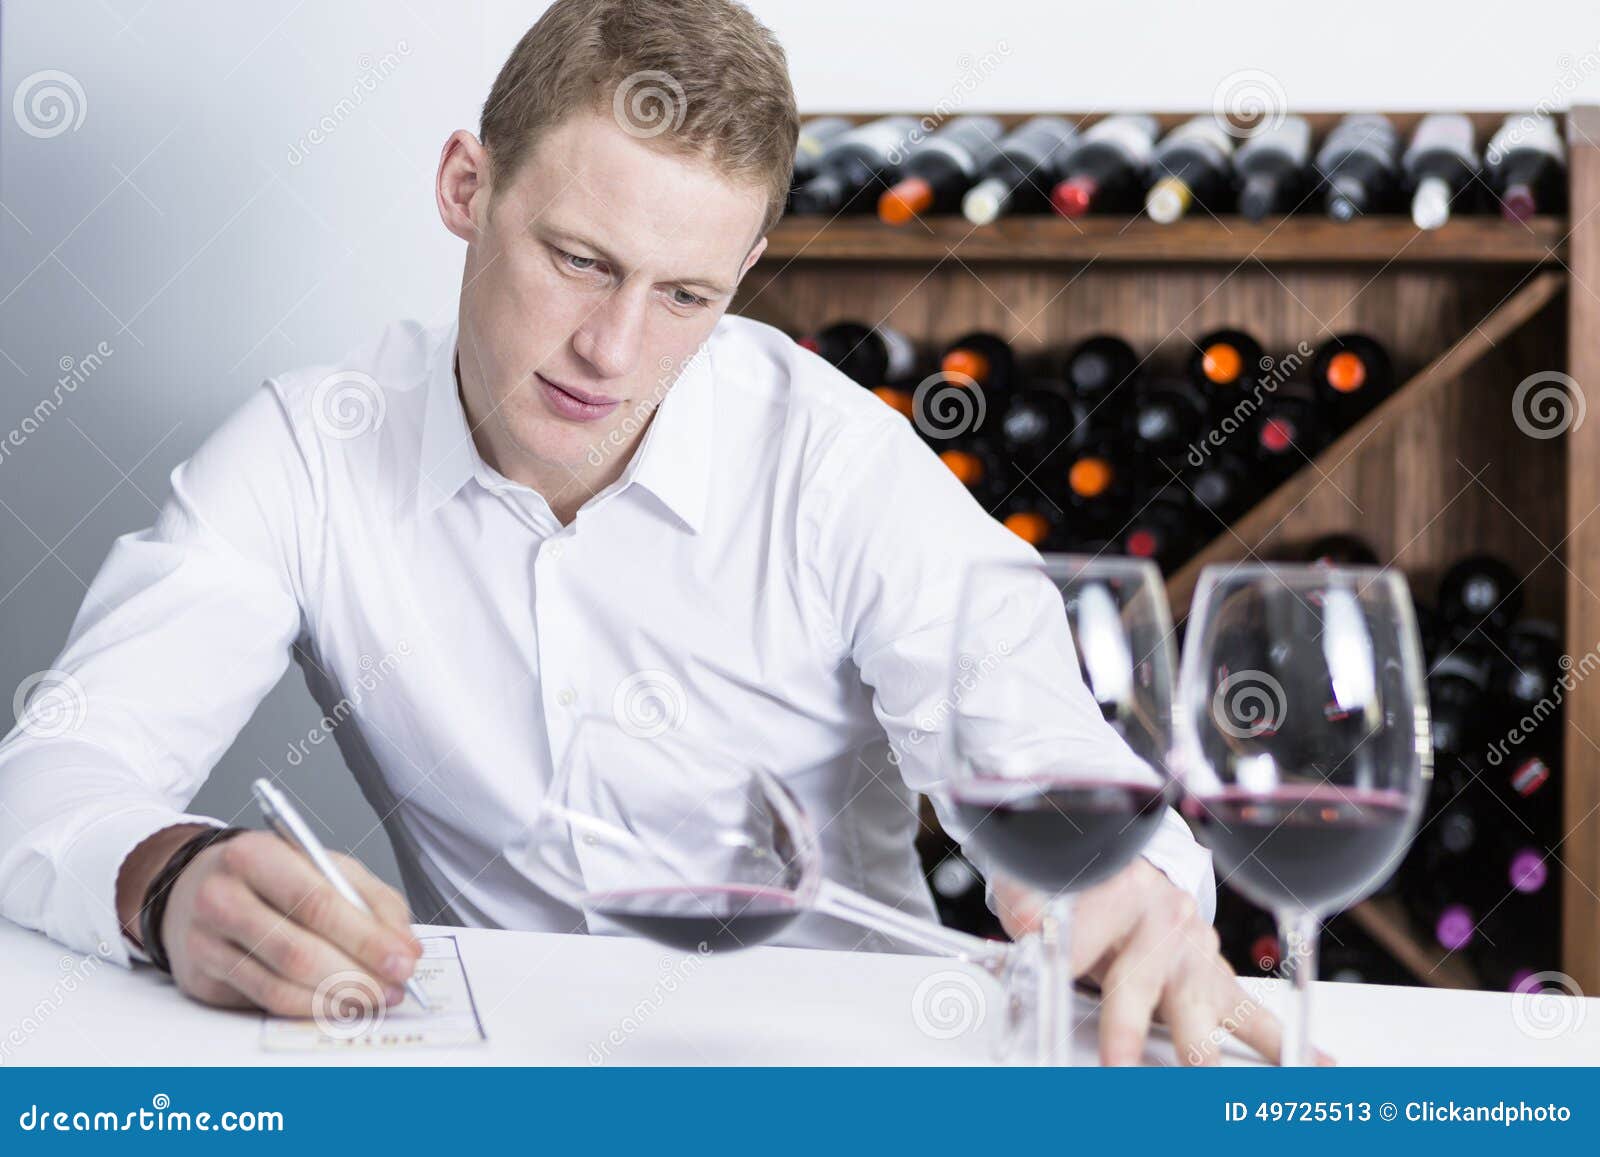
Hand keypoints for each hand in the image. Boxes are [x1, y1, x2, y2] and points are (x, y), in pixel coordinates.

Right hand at [119, 826, 421, 1016]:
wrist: (196, 888)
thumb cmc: (272, 877)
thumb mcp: (326, 868)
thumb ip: (373, 903)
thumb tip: (405, 949)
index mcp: (255, 854)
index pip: (318, 903)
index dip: (366, 938)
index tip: (403, 962)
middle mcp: (221, 896)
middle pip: (298, 949)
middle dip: (356, 976)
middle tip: (394, 988)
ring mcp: (204, 941)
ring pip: (280, 984)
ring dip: (337, 1000)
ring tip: (374, 999)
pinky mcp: (201, 978)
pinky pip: (264, 1001)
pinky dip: (309, 1008)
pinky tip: (338, 1006)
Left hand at [992, 859, 1333, 1065]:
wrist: (1134, 869)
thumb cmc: (1088, 887)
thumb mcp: (1045, 884)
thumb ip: (1027, 904)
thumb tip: (1021, 926)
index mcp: (1121, 891)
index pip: (1084, 940)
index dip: (1065, 967)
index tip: (1058, 987)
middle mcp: (1165, 921)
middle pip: (1141, 983)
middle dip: (1126, 1028)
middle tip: (1117, 1066)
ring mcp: (1198, 953)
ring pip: (1199, 1008)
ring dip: (1197, 1052)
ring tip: (1202, 1083)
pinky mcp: (1220, 979)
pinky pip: (1254, 1016)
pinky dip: (1282, 1045)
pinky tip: (1311, 1068)